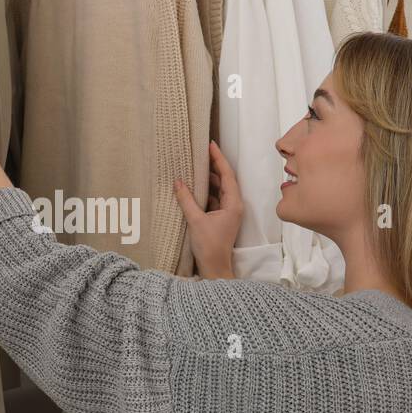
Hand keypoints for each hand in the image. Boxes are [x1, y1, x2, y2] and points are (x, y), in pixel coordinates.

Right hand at [174, 140, 242, 279]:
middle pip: (225, 179)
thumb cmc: (209, 246)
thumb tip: (178, 181)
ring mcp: (228, 211)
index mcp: (233, 203)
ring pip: (219, 188)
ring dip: (208, 178)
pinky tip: (193, 185)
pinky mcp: (221, 217)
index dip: (218, 158)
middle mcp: (234, 205)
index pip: (227, 174)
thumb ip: (186, 199)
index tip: (210, 145)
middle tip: (201, 151)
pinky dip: (205, 190)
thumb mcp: (195, 220)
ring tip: (195, 164)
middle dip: (213, 165)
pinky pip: (214, 198)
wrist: (214, 268)